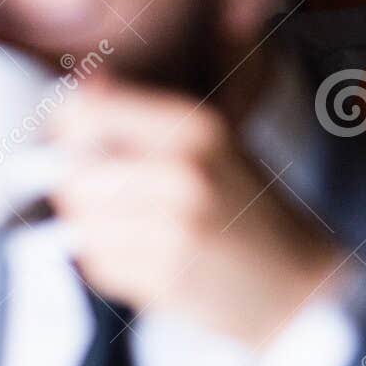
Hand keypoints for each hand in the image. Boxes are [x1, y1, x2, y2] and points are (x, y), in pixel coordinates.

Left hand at [47, 77, 341, 343]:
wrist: (293, 282)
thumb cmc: (246, 206)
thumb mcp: (212, 141)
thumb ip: (146, 111)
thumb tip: (88, 83)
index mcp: (198, 126)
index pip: (86, 115)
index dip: (71, 131)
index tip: (89, 145)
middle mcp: (185, 171)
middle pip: (73, 173)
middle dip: (79, 187)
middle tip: (114, 197)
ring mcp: (175, 227)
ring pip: (79, 221)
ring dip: (93, 228)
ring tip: (135, 229)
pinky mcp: (165, 276)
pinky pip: (96, 263)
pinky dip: (109, 263)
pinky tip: (147, 258)